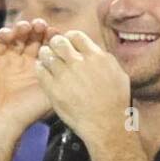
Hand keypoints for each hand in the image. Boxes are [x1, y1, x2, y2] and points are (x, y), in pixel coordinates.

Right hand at [0, 18, 56, 149]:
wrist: (1, 122)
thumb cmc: (28, 111)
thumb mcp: (51, 93)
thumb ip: (61, 76)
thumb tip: (75, 58)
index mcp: (39, 68)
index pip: (47, 45)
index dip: (51, 37)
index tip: (56, 33)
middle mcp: (24, 62)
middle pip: (33, 37)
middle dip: (38, 29)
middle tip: (42, 26)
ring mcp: (8, 59)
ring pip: (17, 36)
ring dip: (22, 28)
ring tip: (27, 27)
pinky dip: (4, 33)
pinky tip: (9, 34)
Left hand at [33, 30, 131, 149]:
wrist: (105, 124)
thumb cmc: (115, 103)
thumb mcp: (118, 74)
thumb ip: (104, 60)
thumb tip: (95, 52)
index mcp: (96, 57)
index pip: (76, 36)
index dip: (70, 38)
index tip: (69, 44)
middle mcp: (79, 63)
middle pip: (59, 42)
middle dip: (56, 44)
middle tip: (55, 50)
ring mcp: (65, 76)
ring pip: (47, 54)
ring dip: (46, 55)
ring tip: (47, 60)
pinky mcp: (53, 89)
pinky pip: (40, 71)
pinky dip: (40, 68)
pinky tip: (43, 70)